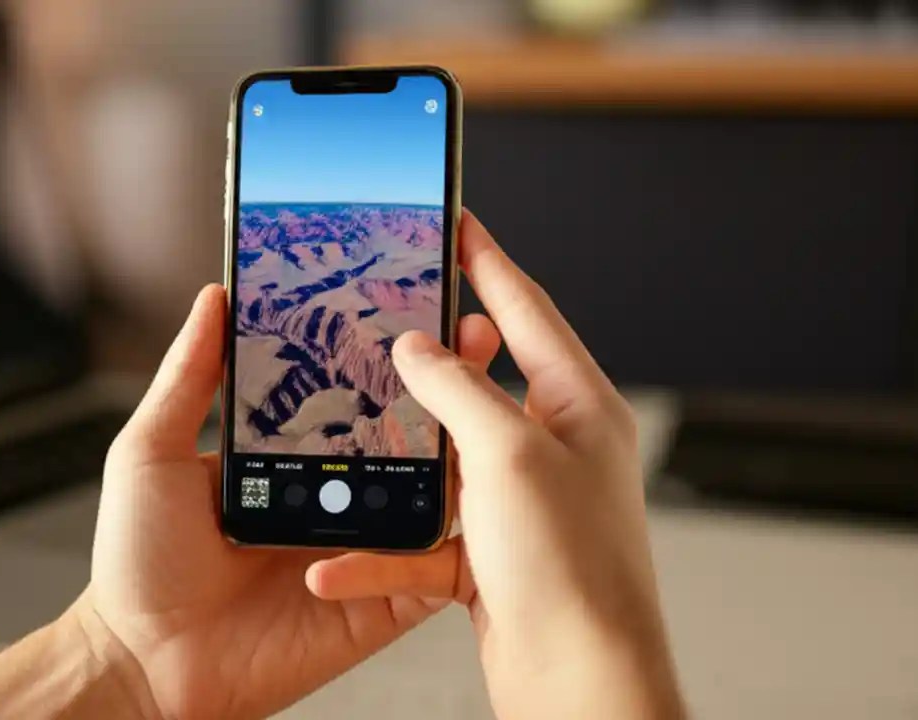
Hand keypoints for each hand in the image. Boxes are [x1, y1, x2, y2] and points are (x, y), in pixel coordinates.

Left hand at [79, 283, 501, 718]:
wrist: (143, 662)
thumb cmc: (138, 561)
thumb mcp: (151, 451)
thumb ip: (189, 376)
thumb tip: (214, 298)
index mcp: (291, 454)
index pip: (353, 391)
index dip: (388, 351)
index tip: (419, 302)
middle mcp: (333, 494)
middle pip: (407, 434)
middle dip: (449, 387)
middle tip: (474, 337)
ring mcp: (361, 548)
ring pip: (432, 495)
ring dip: (462, 454)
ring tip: (482, 407)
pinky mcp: (375, 601)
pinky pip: (422, 571)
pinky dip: (439, 544)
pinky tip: (442, 502)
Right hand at [306, 211, 684, 718]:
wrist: (578, 684)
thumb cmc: (572, 570)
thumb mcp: (509, 455)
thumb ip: (458, 390)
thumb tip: (418, 348)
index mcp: (580, 407)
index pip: (529, 310)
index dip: (487, 262)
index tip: (456, 223)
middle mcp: (555, 449)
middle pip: (483, 380)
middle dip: (430, 355)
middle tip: (386, 316)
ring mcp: (523, 504)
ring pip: (446, 456)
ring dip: (397, 453)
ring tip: (353, 424)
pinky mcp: (491, 556)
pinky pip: (425, 536)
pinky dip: (382, 546)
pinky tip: (338, 556)